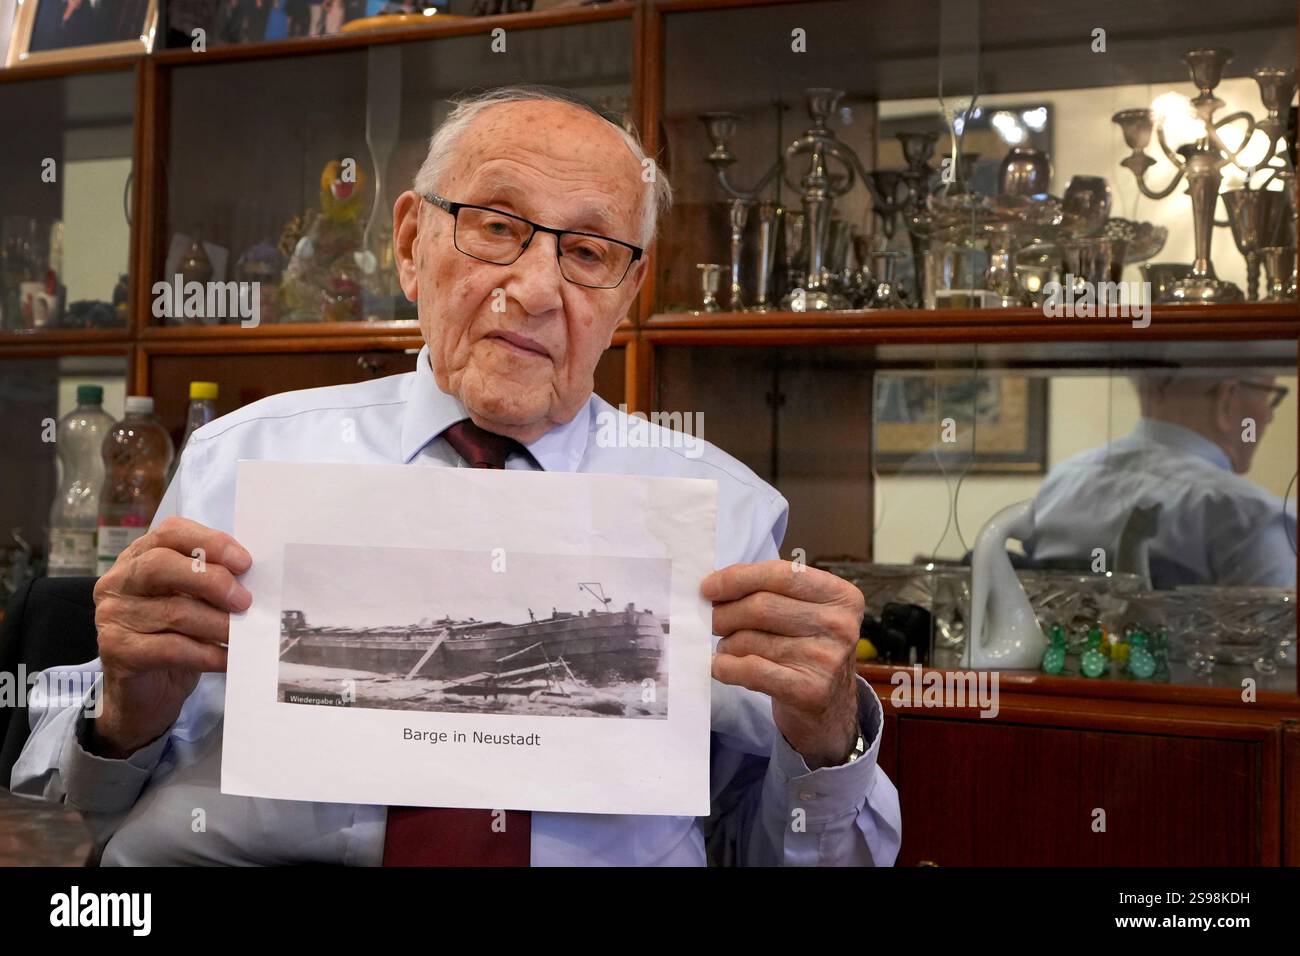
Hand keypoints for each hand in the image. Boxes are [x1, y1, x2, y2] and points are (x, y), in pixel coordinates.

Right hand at [90, 516, 252, 757]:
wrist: (146, 693)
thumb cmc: (176, 636)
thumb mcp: (194, 601)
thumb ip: (212, 581)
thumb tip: (255, 575)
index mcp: (138, 557)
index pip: (170, 533)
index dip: (210, 542)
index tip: (245, 562)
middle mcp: (118, 582)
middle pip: (161, 565)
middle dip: (211, 580)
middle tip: (244, 601)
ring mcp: (112, 616)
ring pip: (173, 611)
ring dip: (218, 624)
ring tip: (244, 634)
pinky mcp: (116, 651)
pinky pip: (170, 648)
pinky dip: (208, 654)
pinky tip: (228, 659)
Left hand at [704, 561, 862, 769]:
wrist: (830, 710)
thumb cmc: (807, 651)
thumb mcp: (803, 613)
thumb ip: (769, 592)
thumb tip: (715, 585)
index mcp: (841, 596)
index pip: (782, 574)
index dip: (738, 578)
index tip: (708, 587)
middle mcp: (839, 625)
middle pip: (761, 606)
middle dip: (725, 612)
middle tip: (710, 620)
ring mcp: (826, 659)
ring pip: (751, 639)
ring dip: (727, 643)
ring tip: (728, 648)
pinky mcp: (809, 691)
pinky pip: (751, 670)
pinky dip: (726, 667)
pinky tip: (720, 666)